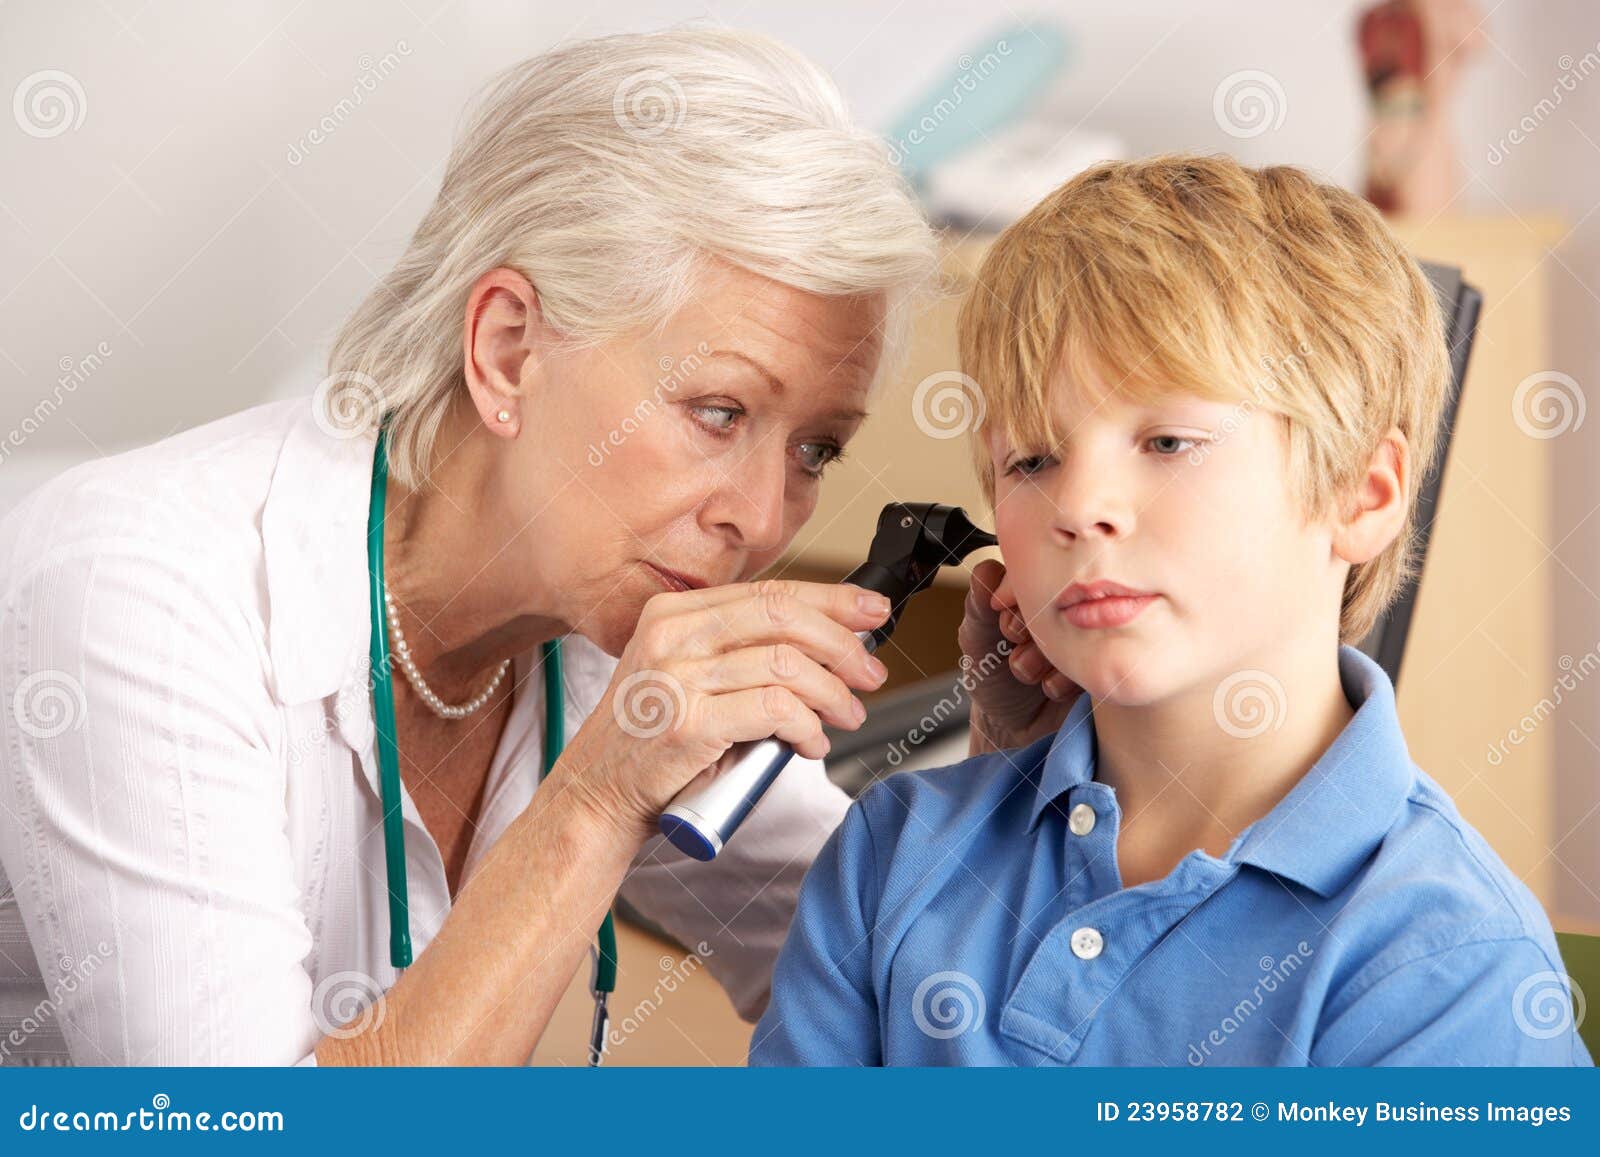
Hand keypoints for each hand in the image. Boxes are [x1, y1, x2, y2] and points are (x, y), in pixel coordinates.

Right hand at [552, 579, 890, 843]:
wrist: (595, 795)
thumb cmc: (651, 741)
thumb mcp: (685, 675)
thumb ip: (738, 652)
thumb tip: (827, 643)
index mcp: (672, 612)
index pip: (769, 592)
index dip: (831, 600)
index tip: (870, 612)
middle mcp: (671, 634)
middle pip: (783, 617)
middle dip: (841, 645)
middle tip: (870, 673)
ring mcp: (676, 677)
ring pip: (786, 665)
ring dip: (832, 693)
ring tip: (847, 716)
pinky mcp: (687, 723)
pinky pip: (773, 711)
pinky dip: (807, 727)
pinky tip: (811, 743)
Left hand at [958, 559, 1079, 754]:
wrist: (1016, 728)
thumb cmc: (994, 678)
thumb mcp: (977, 642)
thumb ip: (979, 606)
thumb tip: (986, 572)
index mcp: (1037, 590)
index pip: (1038, 568)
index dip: (1019, 589)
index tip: (1001, 612)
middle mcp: (1069, 607)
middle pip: (1064, 595)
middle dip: (1032, 621)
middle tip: (1012, 638)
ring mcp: (1092, 634)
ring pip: (1081, 627)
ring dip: (1047, 653)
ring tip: (1023, 670)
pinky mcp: (1107, 663)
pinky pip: (1097, 660)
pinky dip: (1067, 676)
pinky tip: (1049, 686)